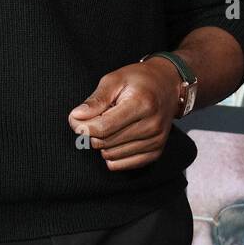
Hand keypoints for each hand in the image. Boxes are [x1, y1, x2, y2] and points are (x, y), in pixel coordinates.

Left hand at [66, 59, 184, 170]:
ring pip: (112, 155)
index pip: (103, 127)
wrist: (167, 85)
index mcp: (142, 104)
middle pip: (105, 142)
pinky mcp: (155, 152)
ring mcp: (156, 141)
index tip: (76, 119)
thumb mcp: (114, 80)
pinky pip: (123, 165)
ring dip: (103, 143)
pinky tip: (116, 138)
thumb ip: (95, 100)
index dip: (83, 126)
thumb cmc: (138, 80)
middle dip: (92, 133)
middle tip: (93, 118)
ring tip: (111, 125)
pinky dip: (113, 154)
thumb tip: (76, 118)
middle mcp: (152, 125)